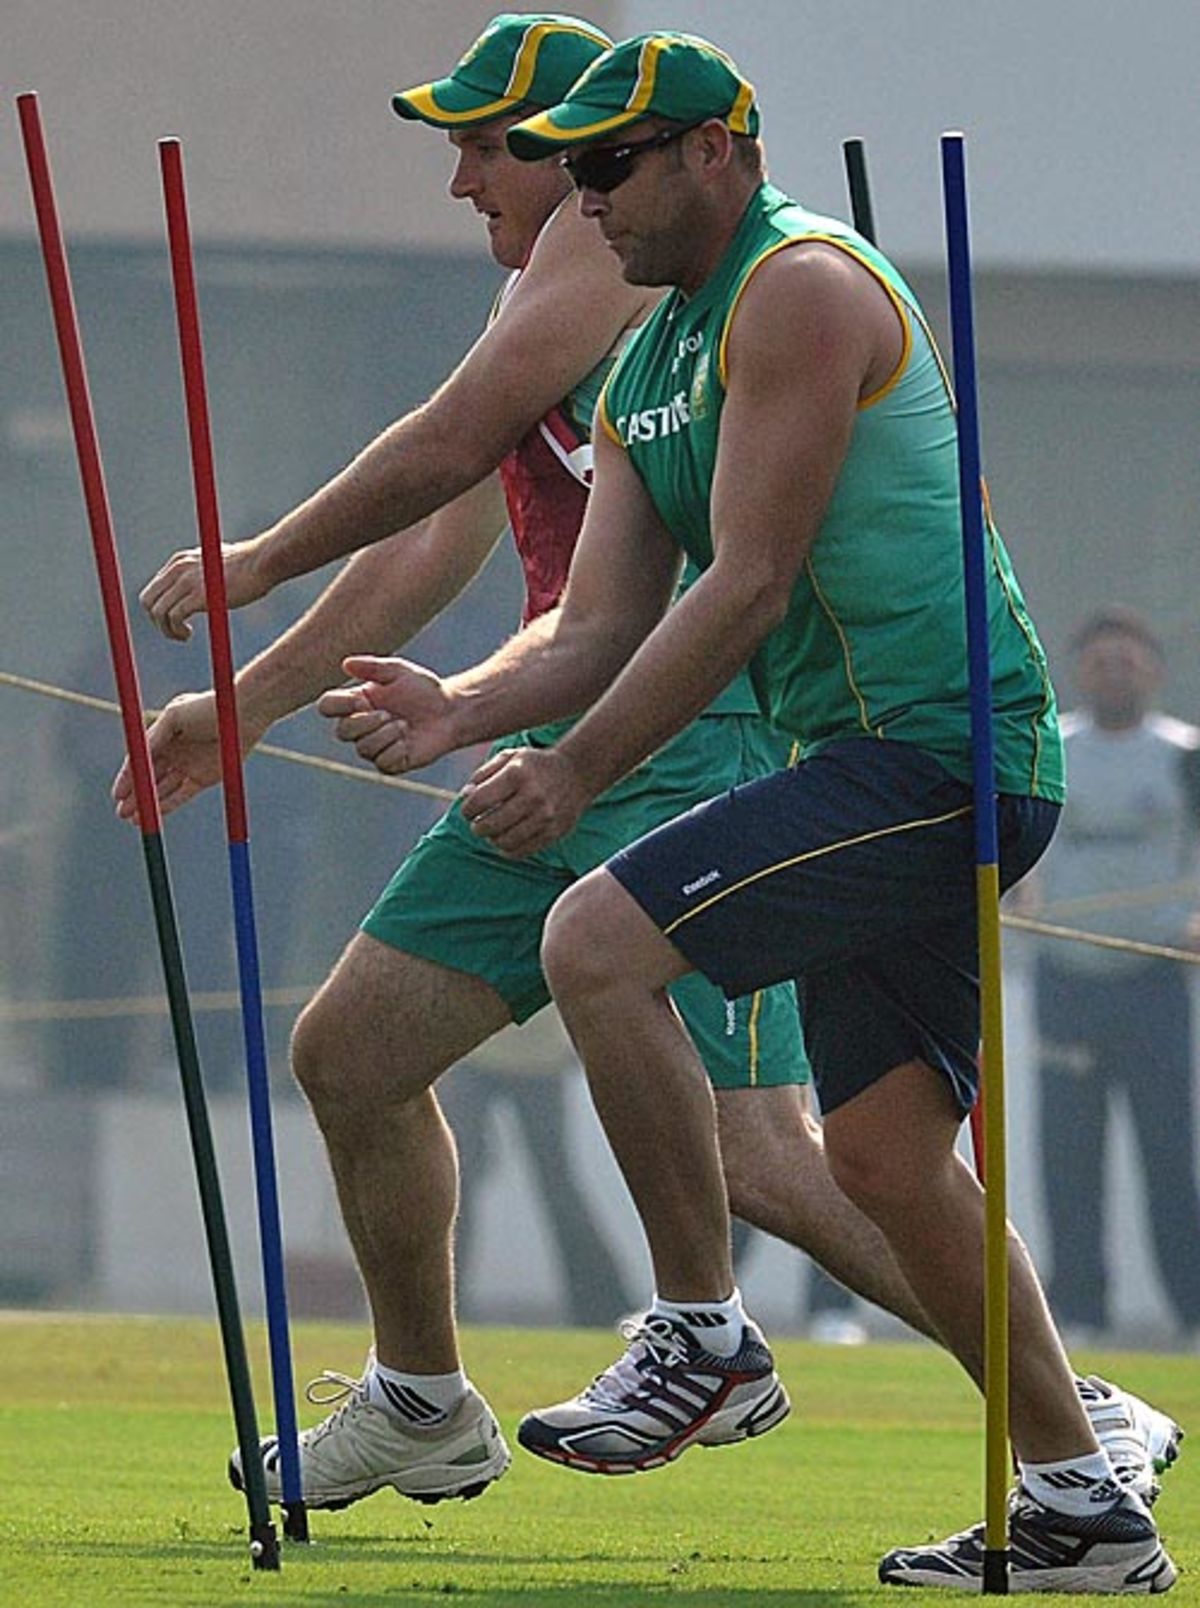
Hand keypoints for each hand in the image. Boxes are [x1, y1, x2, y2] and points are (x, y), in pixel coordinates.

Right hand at [112, 689, 262, 824]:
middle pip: (148, 778)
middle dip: (134, 796)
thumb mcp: (176, 715)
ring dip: (148, 804)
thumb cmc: (207, 707)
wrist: (242, 713)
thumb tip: (138, 754)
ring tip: (131, 819)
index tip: (117, 794)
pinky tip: (154, 815)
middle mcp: (173, 753)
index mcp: (162, 736)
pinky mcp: (205, 778)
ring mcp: (188, 766)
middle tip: (121, 813)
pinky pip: (182, 795)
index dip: (127, 778)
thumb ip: (156, 735)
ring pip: (163, 790)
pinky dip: (168, 805)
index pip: (139, 761)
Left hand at [140, 538, 270, 641]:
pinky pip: (174, 617)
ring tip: (184, 636)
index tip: (176, 621)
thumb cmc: (249, 567)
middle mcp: (178, 569)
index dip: (161, 609)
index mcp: (180, 562)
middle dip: (157, 621)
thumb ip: (204, 576)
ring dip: (166, 630)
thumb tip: (205, 592)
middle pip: (148, 600)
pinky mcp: (198, 595)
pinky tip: (188, 634)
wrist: (263, 562)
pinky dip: (176, 630)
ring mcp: (187, 582)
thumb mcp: (217, 565)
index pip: (155, 588)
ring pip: (158, 612)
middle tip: (175, 632)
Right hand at [317, 654, 457, 773]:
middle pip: (342, 733)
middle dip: (365, 723)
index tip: (363, 700)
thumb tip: (345, 664)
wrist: (450, 711)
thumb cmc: (424, 689)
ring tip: (403, 725)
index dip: (338, 706)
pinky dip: (396, 750)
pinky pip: (382, 763)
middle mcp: (361, 726)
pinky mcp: (391, 763)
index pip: (327, 706)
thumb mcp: (399, 671)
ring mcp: (375, 746)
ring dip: (385, 735)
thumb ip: (372, 667)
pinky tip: (408, 741)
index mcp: (356, 702)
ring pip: (363, 749)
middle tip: (388, 714)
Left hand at [460, 746, 590, 857]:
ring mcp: (545, 817)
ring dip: (492, 839)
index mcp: (517, 774)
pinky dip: (508, 849)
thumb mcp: (509, 757)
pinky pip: (521, 851)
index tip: (469, 810)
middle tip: (478, 823)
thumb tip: (465, 796)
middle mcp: (533, 796)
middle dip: (476, 827)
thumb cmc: (535, 765)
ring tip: (492, 831)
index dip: (467, 809)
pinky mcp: (553, 833)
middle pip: (489, 825)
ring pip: (503, 842)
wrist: (576, 773)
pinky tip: (506, 839)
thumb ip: (483, 774)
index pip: (479, 801)